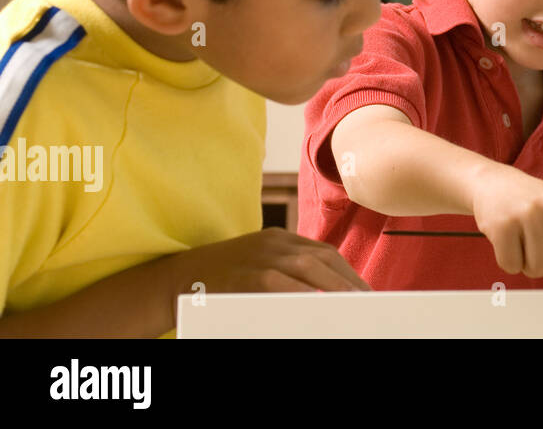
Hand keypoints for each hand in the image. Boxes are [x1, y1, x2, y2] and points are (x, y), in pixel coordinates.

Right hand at [169, 226, 370, 294]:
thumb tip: (323, 294)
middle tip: (367, 301)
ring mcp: (258, 255)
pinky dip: (301, 292)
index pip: (324, 252)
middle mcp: (273, 242)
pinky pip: (279, 283)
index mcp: (279, 239)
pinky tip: (317, 305)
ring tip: (353, 304)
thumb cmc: (221, 280)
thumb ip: (287, 275)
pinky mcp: (244, 273)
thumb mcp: (257, 267)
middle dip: (347, 280)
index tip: (364, 290)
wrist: (174, 278)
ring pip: (306, 267)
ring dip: (333, 286)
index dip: (347, 271)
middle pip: (322, 258)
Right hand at [470, 164, 542, 288]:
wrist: (495, 183)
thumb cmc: (535, 210)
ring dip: (529, 264)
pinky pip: (511, 266)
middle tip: (542, 252)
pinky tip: (508, 238)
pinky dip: (509, 261)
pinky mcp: (504, 224)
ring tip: (524, 241)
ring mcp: (531, 213)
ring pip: (538, 269)